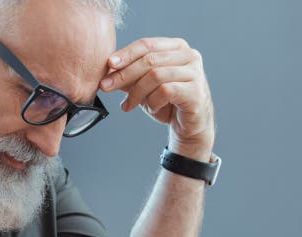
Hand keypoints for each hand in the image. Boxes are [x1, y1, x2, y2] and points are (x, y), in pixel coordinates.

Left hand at [100, 37, 214, 160]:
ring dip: (136, 92)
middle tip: (106, 86)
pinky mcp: (195, 91)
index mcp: (176, 47)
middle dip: (124, 74)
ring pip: (156, 76)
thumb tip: (108, 70)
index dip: (126, 54)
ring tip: (128, 104)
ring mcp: (194, 72)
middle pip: (149, 60)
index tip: (108, 65)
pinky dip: (153, 101)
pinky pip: (166, 91)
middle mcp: (188, 55)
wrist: (190, 126)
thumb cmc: (168, 103)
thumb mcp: (145, 87)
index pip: (147, 44)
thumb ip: (130, 76)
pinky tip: (151, 108)